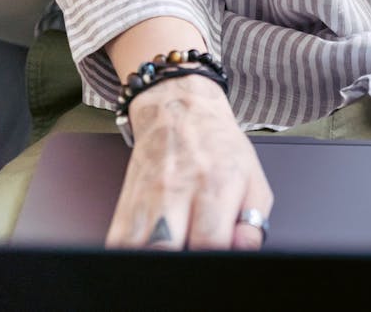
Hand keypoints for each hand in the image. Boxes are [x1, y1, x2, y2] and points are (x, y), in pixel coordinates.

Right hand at [105, 75, 272, 249]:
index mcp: (215, 185)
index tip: (217, 258)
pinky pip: (117, 242)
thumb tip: (244, 249)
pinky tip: (150, 250)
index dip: (215, 259)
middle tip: (191, 257)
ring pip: (136, 248)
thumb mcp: (253, 177)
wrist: (180, 109)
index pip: (210, 242)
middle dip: (179, 261)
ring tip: (172, 252)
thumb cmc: (219, 144)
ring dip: (154, 258)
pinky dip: (131, 254)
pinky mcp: (125, 201)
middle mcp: (177, 190)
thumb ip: (253, 220)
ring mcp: (147, 197)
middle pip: (166, 247)